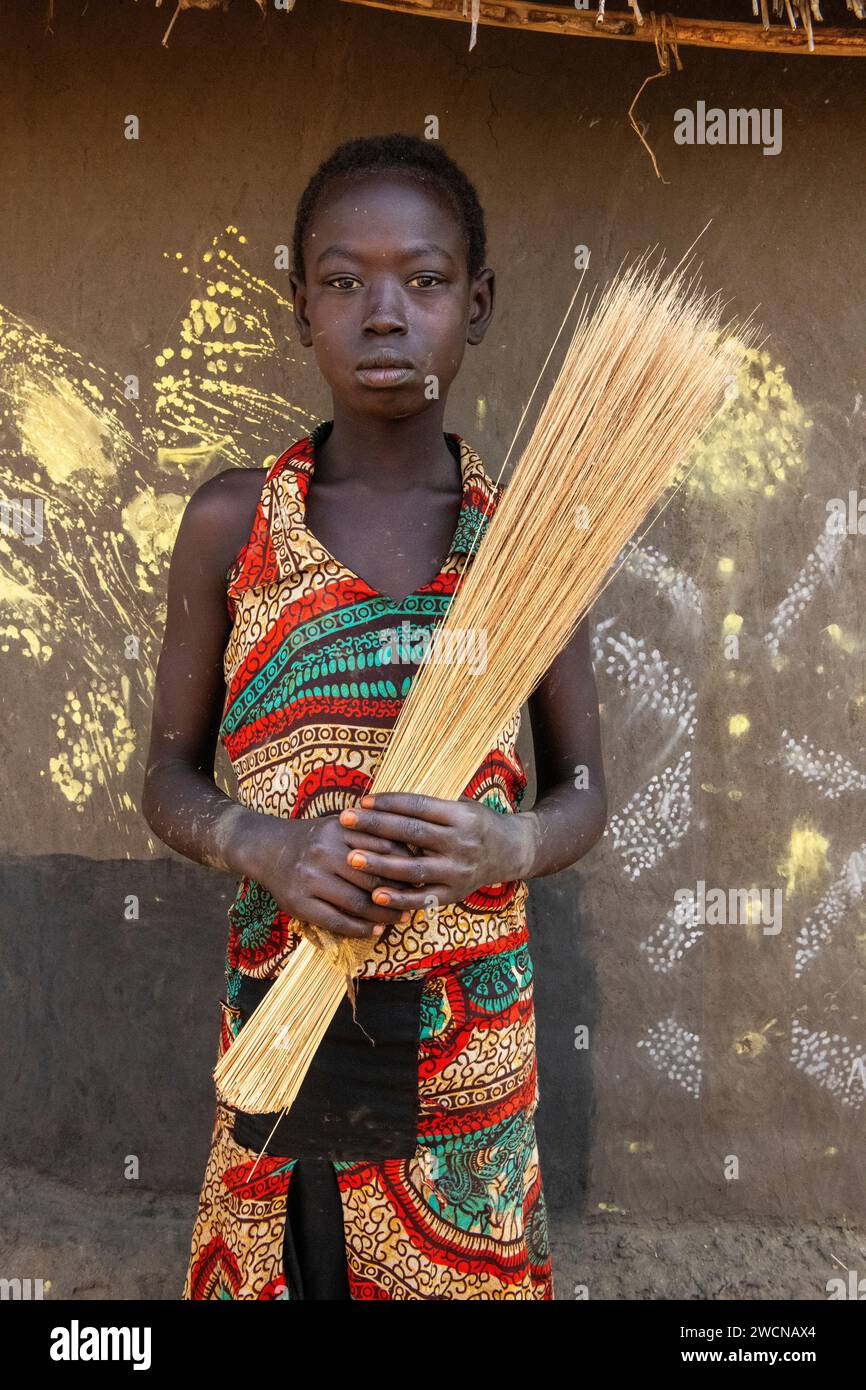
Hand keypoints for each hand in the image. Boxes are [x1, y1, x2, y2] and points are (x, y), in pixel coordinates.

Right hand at [251, 812, 414, 940]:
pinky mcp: (299, 903)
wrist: (267, 849)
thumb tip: (414, 853)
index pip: (383, 848)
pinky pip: (336, 921)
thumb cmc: (314, 838)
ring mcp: (309, 878)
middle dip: (399, 894)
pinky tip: (375, 931)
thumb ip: (370, 834)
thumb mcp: (340, 826)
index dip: (406, 865)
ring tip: (400, 919)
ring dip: (383, 915)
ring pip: (357, 903)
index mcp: (338, 829)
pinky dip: (360, 929)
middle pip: (372, 878)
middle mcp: (323, 852)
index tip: (422, 876)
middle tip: (417, 903)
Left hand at [338, 792, 532, 913]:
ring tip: (350, 858)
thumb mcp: (461, 805)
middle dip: (375, 826)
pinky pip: (423, 897)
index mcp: (460, 815)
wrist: (511, 851)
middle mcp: (460, 842)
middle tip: (344, 820)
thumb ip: (428, 805)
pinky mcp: (455, 894)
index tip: (362, 800)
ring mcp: (458, 870)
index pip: (418, 806)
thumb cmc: (476, 823)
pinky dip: (399, 898)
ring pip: (413, 868)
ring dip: (379, 864)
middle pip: (411, 833)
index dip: (389, 802)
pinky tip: (375, 895)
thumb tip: (382, 799)